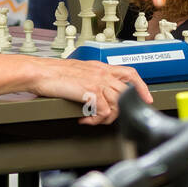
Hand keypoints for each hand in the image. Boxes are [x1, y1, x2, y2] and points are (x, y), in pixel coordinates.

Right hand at [29, 57, 152, 125]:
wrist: (40, 72)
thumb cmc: (54, 73)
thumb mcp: (79, 71)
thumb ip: (92, 78)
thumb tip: (98, 91)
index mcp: (101, 66)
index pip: (130, 73)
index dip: (141, 87)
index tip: (146, 98)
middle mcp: (102, 73)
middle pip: (126, 93)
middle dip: (122, 110)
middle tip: (108, 118)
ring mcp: (97, 81)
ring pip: (117, 104)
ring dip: (107, 118)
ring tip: (94, 120)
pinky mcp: (90, 91)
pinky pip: (104, 112)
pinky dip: (96, 120)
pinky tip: (85, 119)